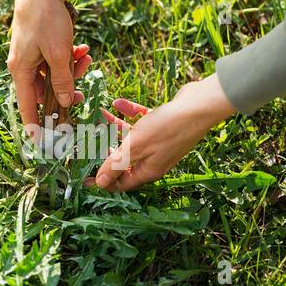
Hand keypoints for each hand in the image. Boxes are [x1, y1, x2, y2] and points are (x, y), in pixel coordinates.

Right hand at [8, 0, 91, 127]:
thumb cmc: (45, 19)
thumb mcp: (58, 53)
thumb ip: (62, 80)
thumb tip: (65, 102)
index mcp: (21, 71)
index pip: (27, 107)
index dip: (34, 126)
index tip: (40, 143)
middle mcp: (23, 67)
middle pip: (45, 92)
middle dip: (66, 92)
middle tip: (83, 96)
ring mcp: (32, 58)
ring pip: (54, 77)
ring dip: (72, 71)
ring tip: (85, 59)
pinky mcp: (40, 49)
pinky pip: (56, 62)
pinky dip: (70, 59)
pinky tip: (82, 50)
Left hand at [93, 74, 236, 191]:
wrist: (199, 105)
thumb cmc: (167, 128)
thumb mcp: (136, 147)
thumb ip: (117, 164)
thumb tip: (100, 183)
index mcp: (147, 170)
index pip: (121, 182)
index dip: (104, 180)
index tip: (86, 175)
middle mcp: (153, 159)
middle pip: (124, 159)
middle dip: (107, 150)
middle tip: (91, 140)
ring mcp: (159, 142)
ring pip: (131, 138)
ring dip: (115, 127)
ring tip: (100, 115)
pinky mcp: (163, 125)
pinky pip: (141, 121)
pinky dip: (130, 113)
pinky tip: (117, 103)